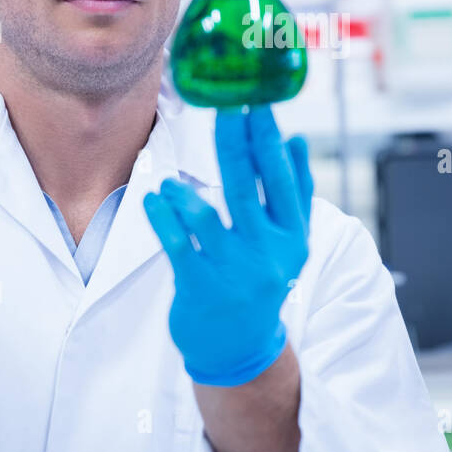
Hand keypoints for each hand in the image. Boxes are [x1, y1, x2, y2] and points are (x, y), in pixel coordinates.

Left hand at [142, 105, 313, 386]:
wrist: (240, 347)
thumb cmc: (263, 279)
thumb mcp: (289, 241)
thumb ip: (295, 192)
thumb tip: (297, 139)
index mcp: (292, 238)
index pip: (283, 181)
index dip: (270, 141)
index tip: (257, 105)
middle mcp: (267, 255)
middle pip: (245, 189)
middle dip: (234, 145)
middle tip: (225, 110)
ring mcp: (232, 273)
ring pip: (205, 216)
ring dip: (184, 191)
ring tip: (170, 182)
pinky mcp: (199, 287)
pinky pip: (175, 242)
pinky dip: (162, 215)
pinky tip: (154, 199)